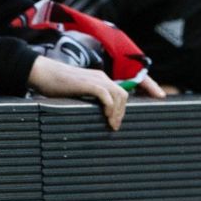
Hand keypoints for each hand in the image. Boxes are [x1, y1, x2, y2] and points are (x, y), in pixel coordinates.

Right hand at [27, 56, 160, 129]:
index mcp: (101, 79)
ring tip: (112, 125)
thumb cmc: (55, 87)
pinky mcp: (88, 83)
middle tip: (116, 127)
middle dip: (125, 111)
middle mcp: (102, 77)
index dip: (147, 88)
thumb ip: (89, 102)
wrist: (41, 73)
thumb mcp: (76, 95)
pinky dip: (110, 107)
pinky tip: (106, 117)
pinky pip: (106, 95)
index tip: (160, 98)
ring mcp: (96, 79)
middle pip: (124, 94)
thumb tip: (97, 120)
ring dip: (119, 112)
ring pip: (119, 95)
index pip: (125, 87)